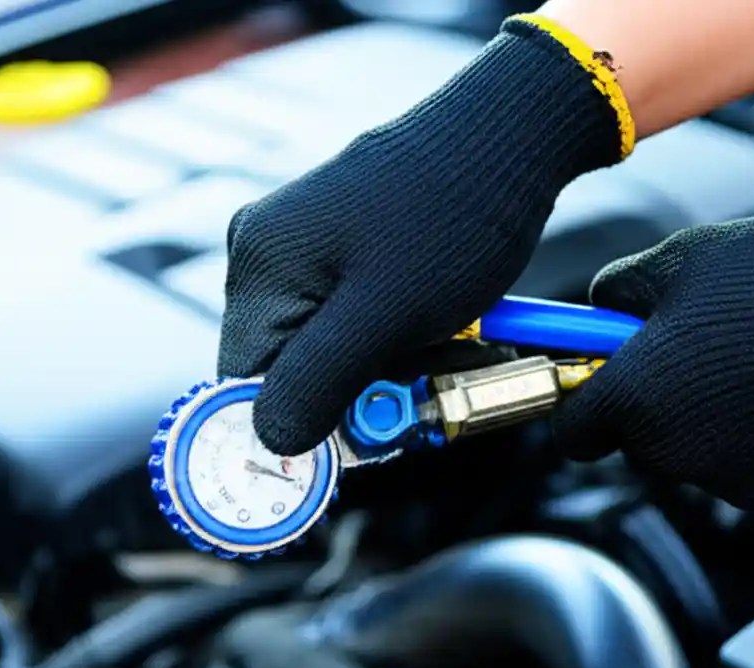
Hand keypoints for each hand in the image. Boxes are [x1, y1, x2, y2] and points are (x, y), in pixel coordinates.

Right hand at [219, 15, 629, 455]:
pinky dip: (392, 338)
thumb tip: (268, 442)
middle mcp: (266, 254)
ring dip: (380, 369)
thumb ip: (316, 384)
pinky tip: (437, 329)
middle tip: (418, 391)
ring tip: (441, 349)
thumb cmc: (453, 222)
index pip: (244, 386)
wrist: (508, 139)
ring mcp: (303, 245)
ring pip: (325, 348)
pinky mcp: (341, 243)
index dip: (300, 427)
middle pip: (285, 368)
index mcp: (261, 269)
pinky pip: (350, 317)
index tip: (361, 442)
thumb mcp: (384, 319)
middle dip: (350, 395)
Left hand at [554, 197, 753, 511]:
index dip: (581, 401)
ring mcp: (736, 483)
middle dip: (662, 401)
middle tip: (706, 346)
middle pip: (644, 440)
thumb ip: (623, 288)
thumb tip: (600, 306)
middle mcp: (676, 457)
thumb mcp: (686, 255)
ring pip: (705, 453)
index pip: (573, 430)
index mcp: (636, 400)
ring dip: (721, 417)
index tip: (598, 380)